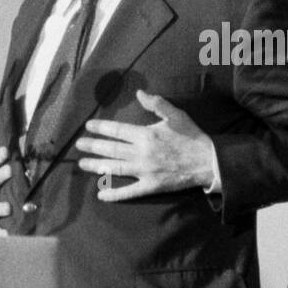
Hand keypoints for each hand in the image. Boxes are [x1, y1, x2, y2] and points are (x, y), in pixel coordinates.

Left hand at [75, 90, 215, 200]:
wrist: (208, 162)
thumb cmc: (191, 136)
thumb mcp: (176, 115)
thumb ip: (157, 103)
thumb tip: (139, 92)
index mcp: (146, 135)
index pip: (117, 130)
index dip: (101, 128)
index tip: (88, 127)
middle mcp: (141, 153)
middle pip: (111, 149)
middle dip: (93, 146)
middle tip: (79, 145)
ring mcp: (144, 171)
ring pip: (115, 169)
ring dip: (96, 166)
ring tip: (82, 164)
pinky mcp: (150, 186)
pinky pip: (129, 192)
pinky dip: (114, 194)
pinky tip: (101, 195)